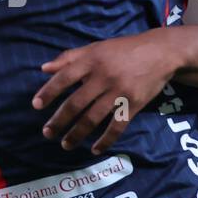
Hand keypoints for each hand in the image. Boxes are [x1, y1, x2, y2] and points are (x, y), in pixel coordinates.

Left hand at [32, 31, 181, 153]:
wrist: (160, 52)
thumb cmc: (124, 49)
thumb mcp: (96, 47)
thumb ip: (69, 57)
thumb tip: (44, 68)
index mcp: (91, 60)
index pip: (64, 78)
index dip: (49, 92)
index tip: (36, 106)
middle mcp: (103, 77)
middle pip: (76, 103)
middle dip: (60, 120)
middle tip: (47, 133)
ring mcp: (119, 92)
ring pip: (93, 118)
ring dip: (77, 134)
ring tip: (65, 144)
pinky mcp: (134, 104)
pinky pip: (117, 126)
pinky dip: (105, 140)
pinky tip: (95, 150)